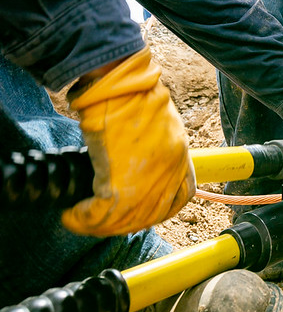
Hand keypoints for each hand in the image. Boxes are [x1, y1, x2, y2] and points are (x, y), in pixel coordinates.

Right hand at [62, 46, 195, 236]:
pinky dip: (82, 219)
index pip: (182, 196)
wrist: (119, 87)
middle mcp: (168, 172)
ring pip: (125, 221)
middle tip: (104, 220)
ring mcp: (147, 182)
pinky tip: (71, 214)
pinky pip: (99, 216)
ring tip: (81, 218)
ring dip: (100, 225)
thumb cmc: (131, 95)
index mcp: (180, 155)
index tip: (143, 209)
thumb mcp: (157, 121)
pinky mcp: (120, 187)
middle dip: (126, 222)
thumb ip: (154, 145)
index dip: (162, 207)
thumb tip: (135, 163)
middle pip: (151, 214)